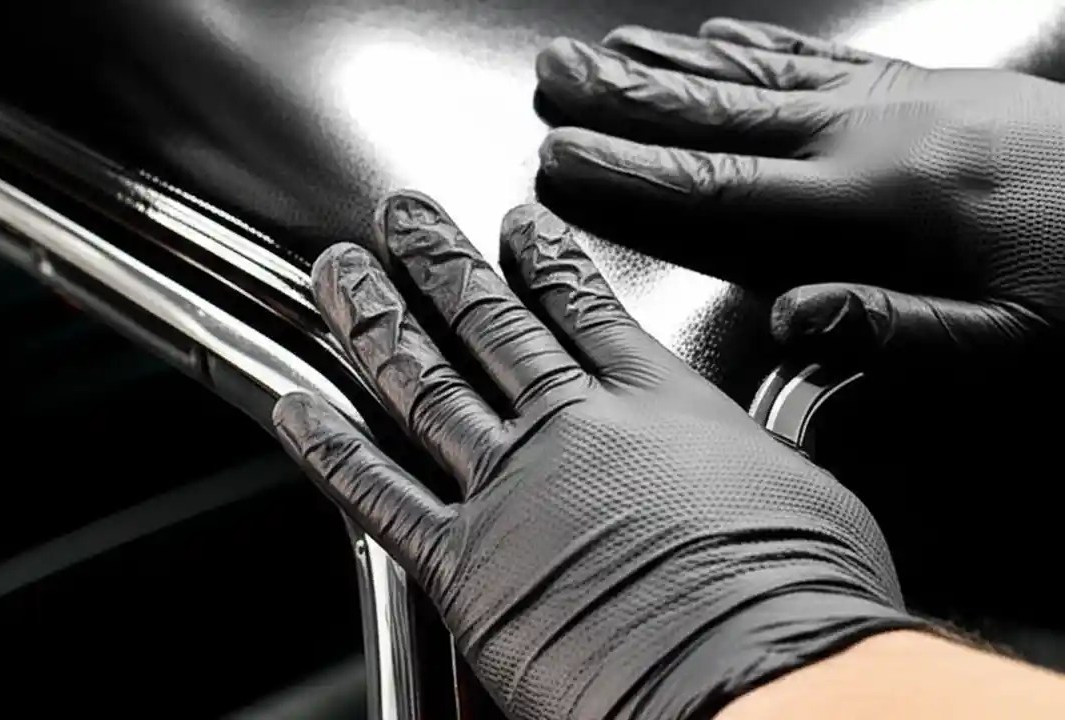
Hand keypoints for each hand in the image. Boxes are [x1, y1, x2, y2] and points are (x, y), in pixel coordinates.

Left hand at [272, 192, 924, 719]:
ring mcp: (508, 490)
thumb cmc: (799, 602)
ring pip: (421, 382)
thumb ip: (762, 453)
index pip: (583, 309)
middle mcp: (570, 430)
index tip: (513, 225)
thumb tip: (772, 443)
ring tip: (339, 270)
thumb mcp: (808, 496)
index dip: (542, 260)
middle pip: (487, 324)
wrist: (758, 679)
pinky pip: (375, 492)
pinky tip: (297, 407)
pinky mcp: (462, 564)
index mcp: (656, 406)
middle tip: (404, 215)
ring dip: (374, 320)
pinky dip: (329, 447)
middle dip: (440, 262)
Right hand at [535, 18, 1064, 367]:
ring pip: (753, 73)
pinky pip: (812, 55)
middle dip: (622, 100)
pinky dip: (750, 44)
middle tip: (552, 78)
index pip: (721, 189)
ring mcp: (895, 99)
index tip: (559, 158)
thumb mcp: (1016, 341)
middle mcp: (872, 135)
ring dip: (667, 62)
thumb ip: (899, 332)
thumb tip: (793, 319)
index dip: (628, 174)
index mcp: (880, 207)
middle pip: (717, 114)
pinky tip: (711, 34)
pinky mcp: (921, 83)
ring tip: (603, 48)